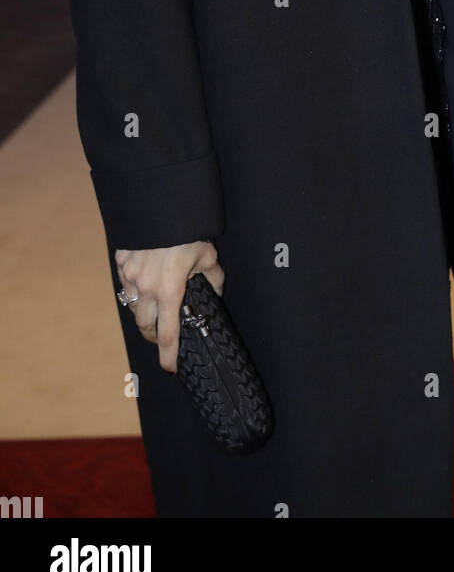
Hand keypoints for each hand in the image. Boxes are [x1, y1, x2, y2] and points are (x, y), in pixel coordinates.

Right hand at [114, 241, 223, 372]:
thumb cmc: (189, 230)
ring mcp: (130, 275)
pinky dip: (133, 287)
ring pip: (132, 305)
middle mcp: (146, 287)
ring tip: (155, 307)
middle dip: (153, 335)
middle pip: (144, 325)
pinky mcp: (121, 261)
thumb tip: (215, 294)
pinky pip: (125, 282)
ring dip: (143, 312)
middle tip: (161, 336)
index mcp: (170, 290)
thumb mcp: (208, 255)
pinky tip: (144, 280)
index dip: (168, 355)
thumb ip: (213, 278)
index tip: (170, 369)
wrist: (162, 202)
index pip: (167, 334)